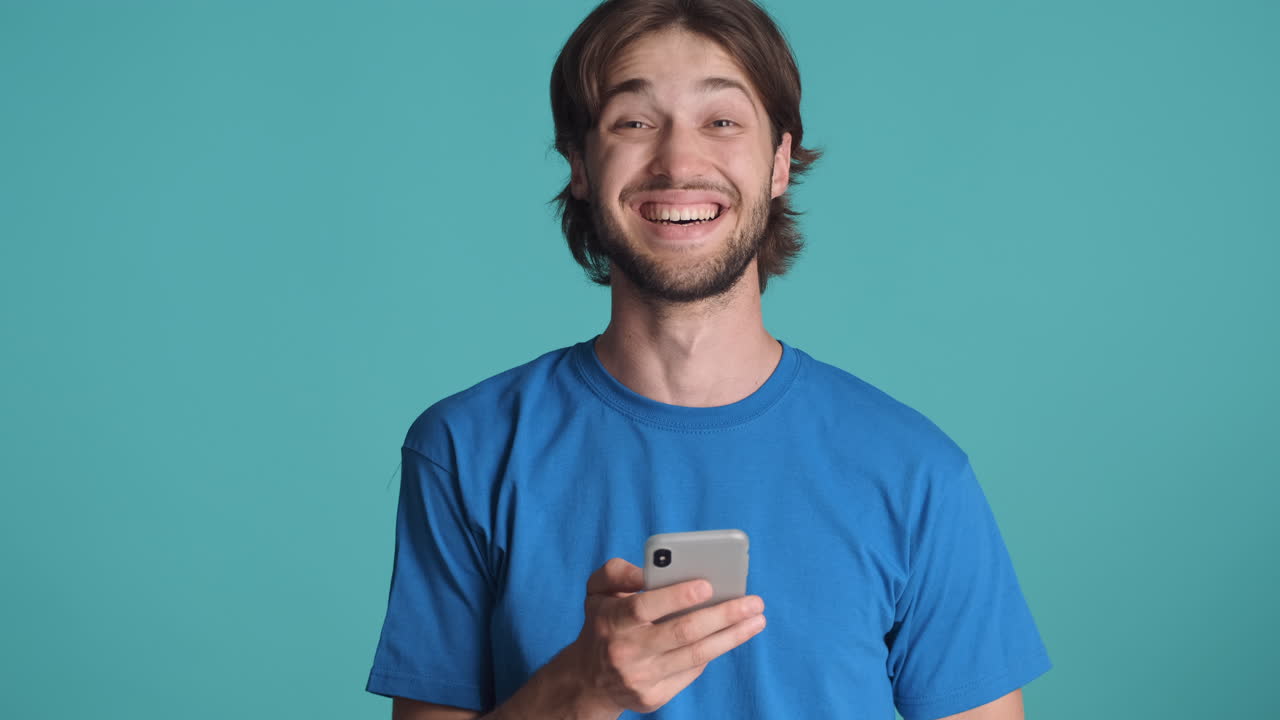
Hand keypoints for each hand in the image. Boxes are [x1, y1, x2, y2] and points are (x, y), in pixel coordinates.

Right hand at [566, 557, 765, 714]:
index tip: (708, 585)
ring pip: (696, 655)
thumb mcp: (597, 591)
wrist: (588, 679)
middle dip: (723, 616)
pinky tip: (731, 636)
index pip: (645, 606)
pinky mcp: (653, 698)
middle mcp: (626, 651)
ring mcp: (641, 678)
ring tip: (757, 619)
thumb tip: (650, 570)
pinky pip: (691, 671)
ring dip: (732, 636)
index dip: (677, 596)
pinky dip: (713, 651)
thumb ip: (618, 572)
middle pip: (682, 632)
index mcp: (612, 620)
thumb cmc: (604, 623)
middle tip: (754, 601)